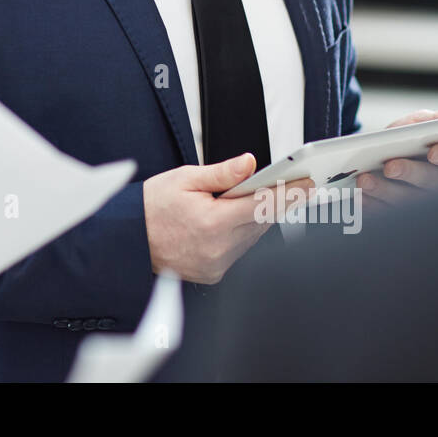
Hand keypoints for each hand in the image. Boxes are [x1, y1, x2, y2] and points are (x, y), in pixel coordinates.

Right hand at [144, 153, 312, 284]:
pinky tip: (228, 221)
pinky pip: (240, 250)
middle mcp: (218, 248)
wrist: (130, 240)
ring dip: (255, 218)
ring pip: (253, 237)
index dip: (290, 193)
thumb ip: (222, 173)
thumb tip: (250, 163)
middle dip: (270, 202)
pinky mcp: (214, 273)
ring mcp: (217, 264)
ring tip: (244, 201)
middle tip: (278, 183)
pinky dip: (241, 234)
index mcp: (212, 222)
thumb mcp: (184, 179)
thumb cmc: (152, 207)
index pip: (263, 205)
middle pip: (261, 221)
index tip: (308, 184)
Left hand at [356, 108, 437, 209]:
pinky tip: (359, 196)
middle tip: (390, 166)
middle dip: (409, 172)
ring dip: (384, 190)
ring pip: (406, 201)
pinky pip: (384, 213)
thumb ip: (432, 119)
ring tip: (364, 180)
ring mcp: (418, 204)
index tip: (433, 152)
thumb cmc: (400, 141)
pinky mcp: (395, 217)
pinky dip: (370, 204)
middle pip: (430, 181)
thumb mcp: (411, 125)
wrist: (369, 160)